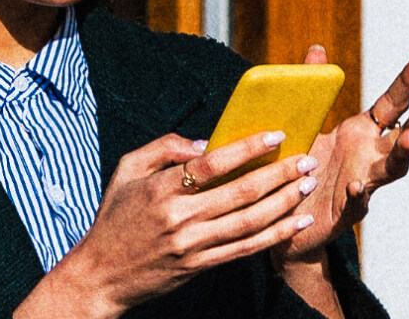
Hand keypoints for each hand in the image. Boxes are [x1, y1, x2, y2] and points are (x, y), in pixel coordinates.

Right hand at [20, 130, 319, 317]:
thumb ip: (164, 147)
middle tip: (306, 160)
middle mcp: (179, 217)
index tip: (276, 135)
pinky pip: (246, 250)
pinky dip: (275, 235)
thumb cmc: (115, 216)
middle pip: (241, 192)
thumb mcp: (126, 170)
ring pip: (250, 222)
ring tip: (307, 185)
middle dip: (279, 173)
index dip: (248, 147)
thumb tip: (205, 142)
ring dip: (284, 202)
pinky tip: (297, 221)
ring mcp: (192, 245)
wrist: (101, 274)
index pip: (213, 163)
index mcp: (161, 188)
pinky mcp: (201, 266)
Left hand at [272, 49, 408, 263]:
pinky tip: (356, 185)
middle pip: (403, 135)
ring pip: (392, 169)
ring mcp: (363, 183)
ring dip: (403, 153)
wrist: (285, 214)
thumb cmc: (301, 164)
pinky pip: (356, 204)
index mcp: (362, 131)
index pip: (393, 102)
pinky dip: (358, 195)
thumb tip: (318, 49)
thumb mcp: (307, 123)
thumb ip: (315, 87)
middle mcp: (369, 156)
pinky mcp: (345, 211)